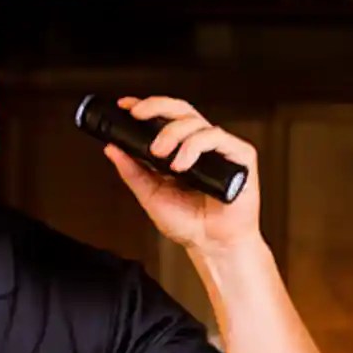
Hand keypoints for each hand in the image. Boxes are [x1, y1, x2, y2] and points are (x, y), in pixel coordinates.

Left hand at [103, 96, 261, 252]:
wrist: (214, 246)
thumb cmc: (190, 224)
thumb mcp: (151, 195)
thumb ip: (132, 172)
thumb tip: (113, 149)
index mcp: (181, 150)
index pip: (165, 118)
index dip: (146, 106)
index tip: (126, 106)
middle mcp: (201, 146)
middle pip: (180, 110)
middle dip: (156, 107)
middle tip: (138, 117)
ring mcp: (220, 149)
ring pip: (195, 121)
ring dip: (172, 133)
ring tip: (160, 155)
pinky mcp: (240, 156)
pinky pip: (216, 137)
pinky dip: (194, 146)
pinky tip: (182, 165)